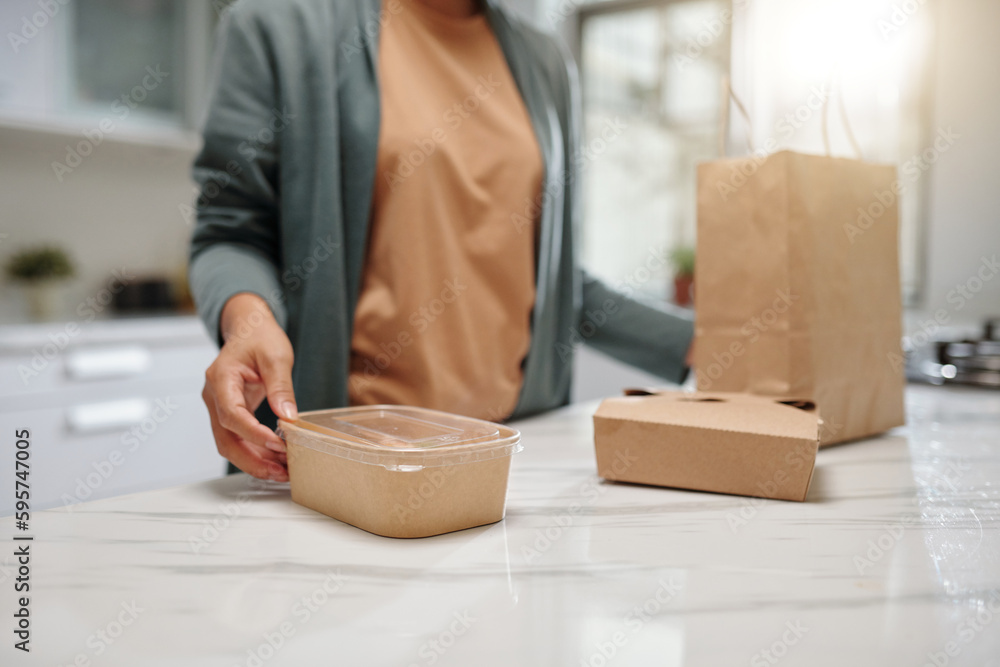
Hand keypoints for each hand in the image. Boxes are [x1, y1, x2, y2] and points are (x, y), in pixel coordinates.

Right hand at [202, 293, 295, 480]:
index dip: (253, 434)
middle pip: (225, 438)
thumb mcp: (277, 356)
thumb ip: (281, 387)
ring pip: (229, 443)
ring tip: (282, 472)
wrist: (249, 328)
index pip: (232, 414)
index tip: (278, 444)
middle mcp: (214, 395)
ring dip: (254, 461)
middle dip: (252, 460)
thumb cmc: (259, 336)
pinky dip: (255, 451)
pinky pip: (238, 437)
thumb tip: (288, 418)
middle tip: (280, 472)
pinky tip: (275, 460)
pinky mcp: (230, 412)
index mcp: (221, 378)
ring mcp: (219, 406)